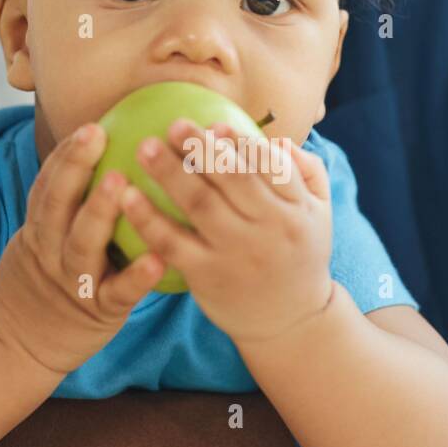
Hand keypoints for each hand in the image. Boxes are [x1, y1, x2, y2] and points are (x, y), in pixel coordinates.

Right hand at [0, 122, 164, 373]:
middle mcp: (50, 253)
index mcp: (40, 232)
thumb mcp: (44, 244)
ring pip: (81, 244)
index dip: (65, 157)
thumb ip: (67, 211)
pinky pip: (117, 293)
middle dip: (74, 167)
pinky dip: (136, 276)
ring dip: (99, 212)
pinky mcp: (96, 312)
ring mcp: (71, 282)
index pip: (47, 187)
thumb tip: (108, 164)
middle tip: (97, 134)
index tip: (89, 127)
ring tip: (121, 183)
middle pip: (57, 205)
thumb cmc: (48, 285)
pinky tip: (159, 260)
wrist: (18, 348)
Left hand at [120, 119, 334, 344]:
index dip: (243, 143)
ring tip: (144, 148)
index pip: (272, 167)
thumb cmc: (298, 255)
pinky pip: (173, 243)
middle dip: (202, 148)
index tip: (215, 125)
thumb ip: (306, 171)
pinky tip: (127, 197)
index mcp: (298, 209)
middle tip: (173, 125)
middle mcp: (270, 229)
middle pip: (233, 180)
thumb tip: (276, 138)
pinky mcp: (208, 276)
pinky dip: (149, 219)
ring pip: (201, 206)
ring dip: (170, 173)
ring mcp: (237, 253)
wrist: (289, 322)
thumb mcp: (320, 215)